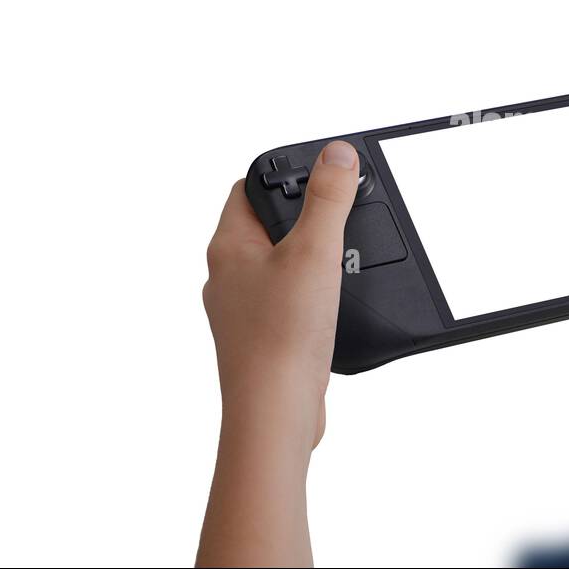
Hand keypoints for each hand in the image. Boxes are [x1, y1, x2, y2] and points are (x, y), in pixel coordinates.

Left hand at [197, 140, 357, 566]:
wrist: (274, 414)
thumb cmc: (281, 338)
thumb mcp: (314, 252)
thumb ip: (327, 199)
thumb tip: (336, 154)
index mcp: (228, 247)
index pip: (245, 189)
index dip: (282, 175)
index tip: (318, 173)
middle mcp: (226, 277)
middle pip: (264, 227)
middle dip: (303, 219)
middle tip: (340, 218)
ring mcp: (241, 311)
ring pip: (276, 268)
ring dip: (309, 261)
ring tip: (342, 263)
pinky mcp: (261, 341)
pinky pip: (286, 304)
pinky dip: (311, 298)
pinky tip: (334, 309)